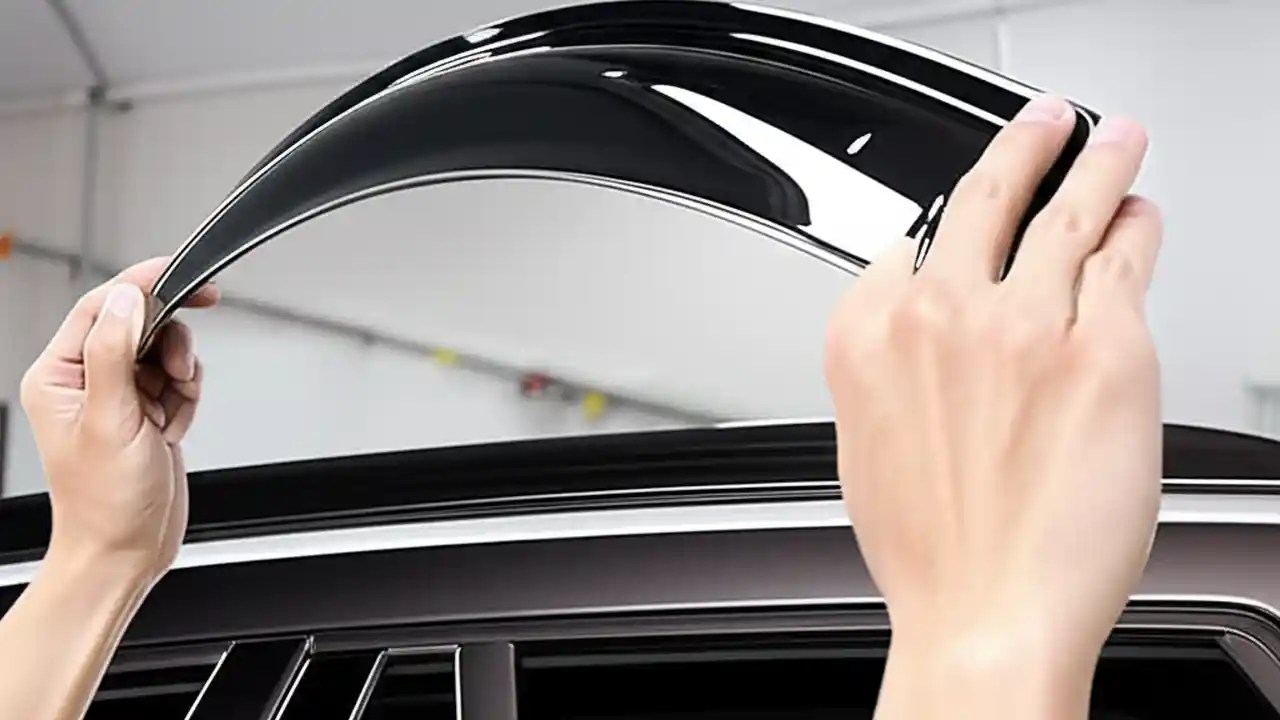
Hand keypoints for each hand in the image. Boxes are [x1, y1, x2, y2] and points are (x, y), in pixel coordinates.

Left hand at [21, 258, 219, 582]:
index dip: (141, 284)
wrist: (126, 550)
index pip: (100, 306)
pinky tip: (173, 428)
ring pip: (164, 351)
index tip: (179, 272)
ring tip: (170, 413)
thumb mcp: (111, 419)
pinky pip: (179, 380)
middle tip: (175, 370)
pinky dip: (187, 399)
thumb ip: (114, 352)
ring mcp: (118, 396)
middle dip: (168, 344)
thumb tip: (124, 298)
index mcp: (58, 375)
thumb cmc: (105, 502)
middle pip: (139, 324)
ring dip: (180, 377)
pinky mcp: (147, 412)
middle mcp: (86, 381)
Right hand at [825, 96, 1161, 714]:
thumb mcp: (866, 448)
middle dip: (1023, 147)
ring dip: (1094, 164)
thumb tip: (919, 337)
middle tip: (1044, 125)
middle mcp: (942, 314)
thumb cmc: (931, 552)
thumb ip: (887, 371)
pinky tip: (1140, 215)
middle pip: (987, 199)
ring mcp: (1026, 323)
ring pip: (1067, 212)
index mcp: (868, 335)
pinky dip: (1135, 227)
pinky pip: (1125, 260)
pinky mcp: (1107, 347)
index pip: (907, 247)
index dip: (942, 233)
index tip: (960, 227)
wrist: (986, 615)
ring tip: (1112, 141)